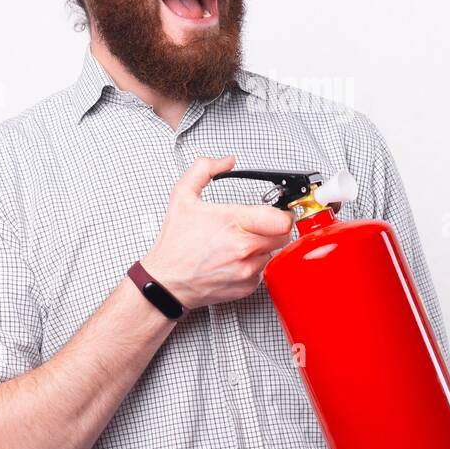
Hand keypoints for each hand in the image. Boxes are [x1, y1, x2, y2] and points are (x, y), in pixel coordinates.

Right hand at [142, 154, 294, 310]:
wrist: (165, 282)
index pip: (282, 219)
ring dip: (264, 246)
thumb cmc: (174, 245)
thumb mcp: (182, 196)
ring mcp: (246, 270)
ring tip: (241, 242)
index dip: (283, 212)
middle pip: (284, 235)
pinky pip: (263, 271)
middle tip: (258, 225)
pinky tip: (236, 259)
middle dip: (274, 228)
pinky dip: (254, 264)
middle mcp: (243, 248)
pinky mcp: (246, 287)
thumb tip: (225, 161)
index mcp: (232, 222)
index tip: (277, 211)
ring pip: (274, 252)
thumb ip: (204, 169)